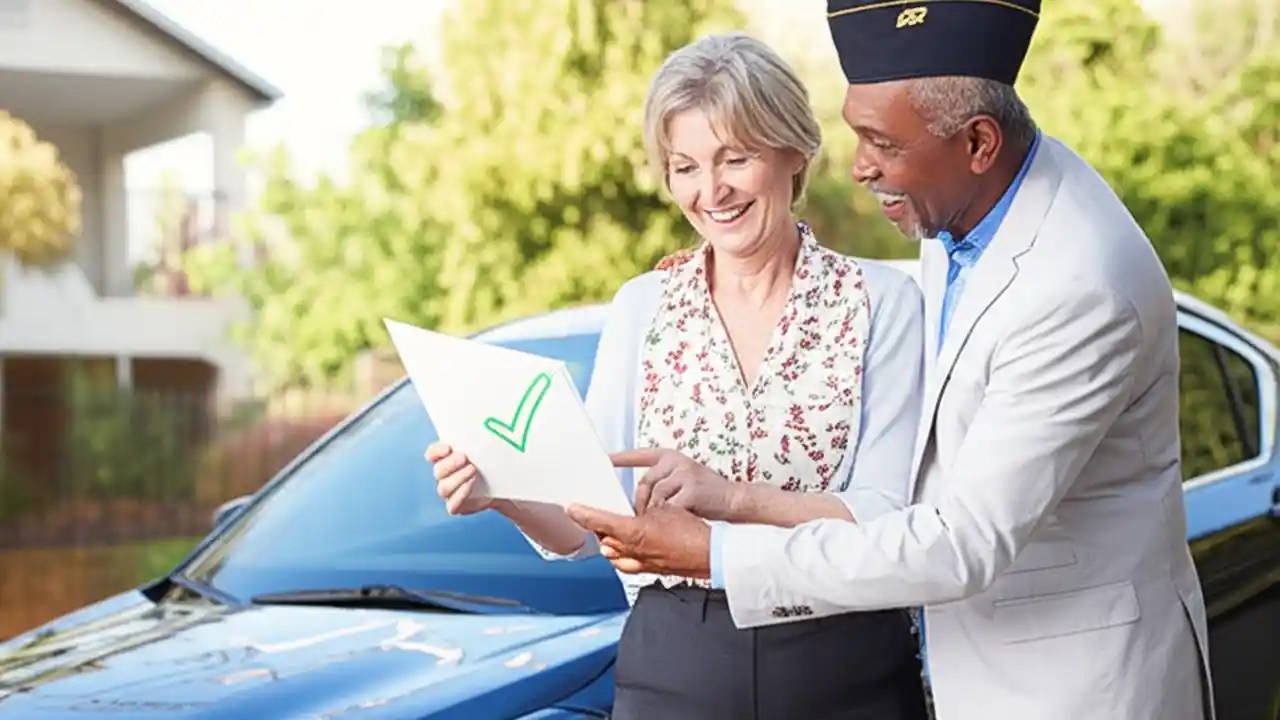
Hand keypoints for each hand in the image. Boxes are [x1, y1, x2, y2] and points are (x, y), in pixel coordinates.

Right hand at [425, 442, 509, 515]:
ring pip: (443, 488)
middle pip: (438, 471)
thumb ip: (478, 440)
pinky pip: (451, 505)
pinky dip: (460, 495)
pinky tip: (471, 485)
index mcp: (446, 458)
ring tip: (473, 471)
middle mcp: (444, 476)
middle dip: (450, 464)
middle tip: (464, 458)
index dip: (436, 451)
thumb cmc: (491, 462)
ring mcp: (450, 492)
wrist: (503, 484)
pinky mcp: (457, 506)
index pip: (432, 454)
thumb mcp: (485, 449)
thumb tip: (484, 423)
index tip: (448, 448)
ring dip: (458, 478)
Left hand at [565, 503, 711, 577]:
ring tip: (607, 532)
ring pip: (612, 555)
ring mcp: (640, 564)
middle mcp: (632, 551)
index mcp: (633, 532)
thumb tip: (635, 512)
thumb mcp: (665, 509)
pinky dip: (620, 555)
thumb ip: (644, 512)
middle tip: (591, 516)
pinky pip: (625, 564)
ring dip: (608, 543)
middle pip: (603, 540)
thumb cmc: (691, 530)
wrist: (710, 554)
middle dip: (596, 529)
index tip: (572, 508)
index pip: (600, 522)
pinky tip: (625, 549)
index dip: (583, 514)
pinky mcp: (649, 571)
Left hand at [614, 448, 739, 519]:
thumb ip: (661, 485)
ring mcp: (685, 473)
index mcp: (671, 457)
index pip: (642, 455)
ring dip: (653, 514)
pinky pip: (669, 507)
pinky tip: (671, 525)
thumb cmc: (705, 496)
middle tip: (635, 519)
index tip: (606, 459)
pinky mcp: (692, 489)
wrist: (733, 502)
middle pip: (645, 482)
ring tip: (655, 526)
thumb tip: (636, 502)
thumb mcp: (682, 482)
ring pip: (656, 496)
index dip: (623, 457)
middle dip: (639, 504)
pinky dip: (667, 518)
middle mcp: (677, 461)